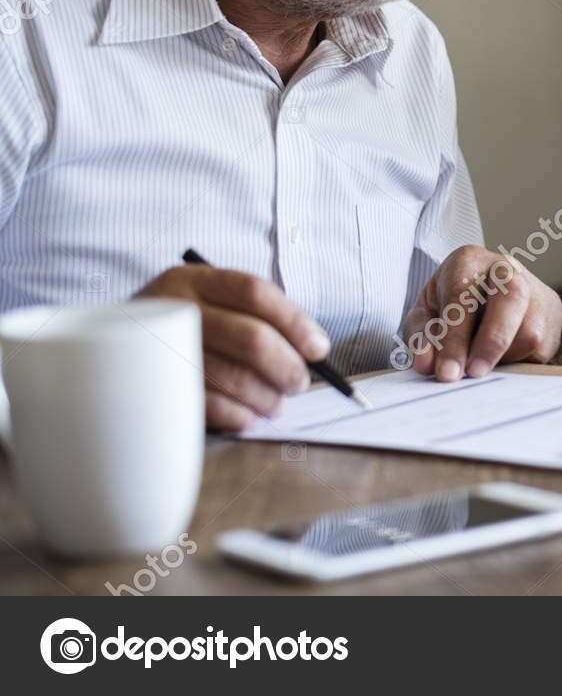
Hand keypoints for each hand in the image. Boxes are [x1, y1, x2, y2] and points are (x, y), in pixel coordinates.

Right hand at [137, 265, 329, 431]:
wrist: (107, 351)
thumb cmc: (182, 330)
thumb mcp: (210, 305)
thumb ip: (256, 317)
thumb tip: (312, 349)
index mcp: (194, 279)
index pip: (256, 292)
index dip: (295, 321)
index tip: (318, 348)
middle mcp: (172, 307)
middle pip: (250, 337)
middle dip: (286, 366)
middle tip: (299, 383)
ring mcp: (158, 348)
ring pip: (233, 375)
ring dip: (266, 396)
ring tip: (276, 405)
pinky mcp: (150, 387)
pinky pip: (208, 404)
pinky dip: (239, 415)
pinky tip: (249, 418)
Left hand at [400, 245, 561, 379]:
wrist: (481, 292)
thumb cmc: (449, 304)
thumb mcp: (425, 314)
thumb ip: (421, 336)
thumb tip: (428, 363)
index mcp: (469, 261)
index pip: (463, 297)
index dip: (455, 339)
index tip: (448, 373)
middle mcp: (506, 268)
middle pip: (511, 297)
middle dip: (492, 340)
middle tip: (474, 373)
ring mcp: (535, 288)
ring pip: (530, 330)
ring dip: (504, 357)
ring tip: (482, 362)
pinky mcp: (553, 311)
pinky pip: (542, 347)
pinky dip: (519, 361)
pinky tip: (501, 357)